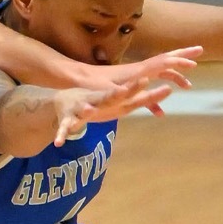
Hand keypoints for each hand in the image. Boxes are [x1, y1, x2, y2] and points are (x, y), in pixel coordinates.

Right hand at [51, 78, 172, 144]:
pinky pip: (64, 128)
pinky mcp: (66, 118)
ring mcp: (80, 108)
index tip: (150, 80)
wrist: (64, 101)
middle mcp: (96, 101)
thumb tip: (163, 112)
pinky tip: (59, 143)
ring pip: (84, 110)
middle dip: (115, 94)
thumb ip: (137, 105)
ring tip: (88, 110)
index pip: (127, 93)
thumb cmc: (96, 102)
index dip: (137, 89)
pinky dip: (62, 134)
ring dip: (86, 110)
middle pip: (107, 98)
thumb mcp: (116, 104)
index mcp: (109, 98)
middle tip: (124, 90)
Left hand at [81, 45, 202, 93]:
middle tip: (201, 50)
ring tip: (188, 84)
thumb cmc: (93, 86)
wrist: (78, 78)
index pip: (163, 62)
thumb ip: (126, 90)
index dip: (179, 60)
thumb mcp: (110, 91)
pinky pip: (151, 80)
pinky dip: (160, 87)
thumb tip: (142, 85)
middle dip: (183, 54)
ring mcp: (135, 72)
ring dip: (175, 73)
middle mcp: (139, 68)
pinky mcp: (130, 79)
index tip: (194, 61)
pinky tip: (160, 107)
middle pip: (166, 58)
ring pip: (160, 69)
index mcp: (138, 70)